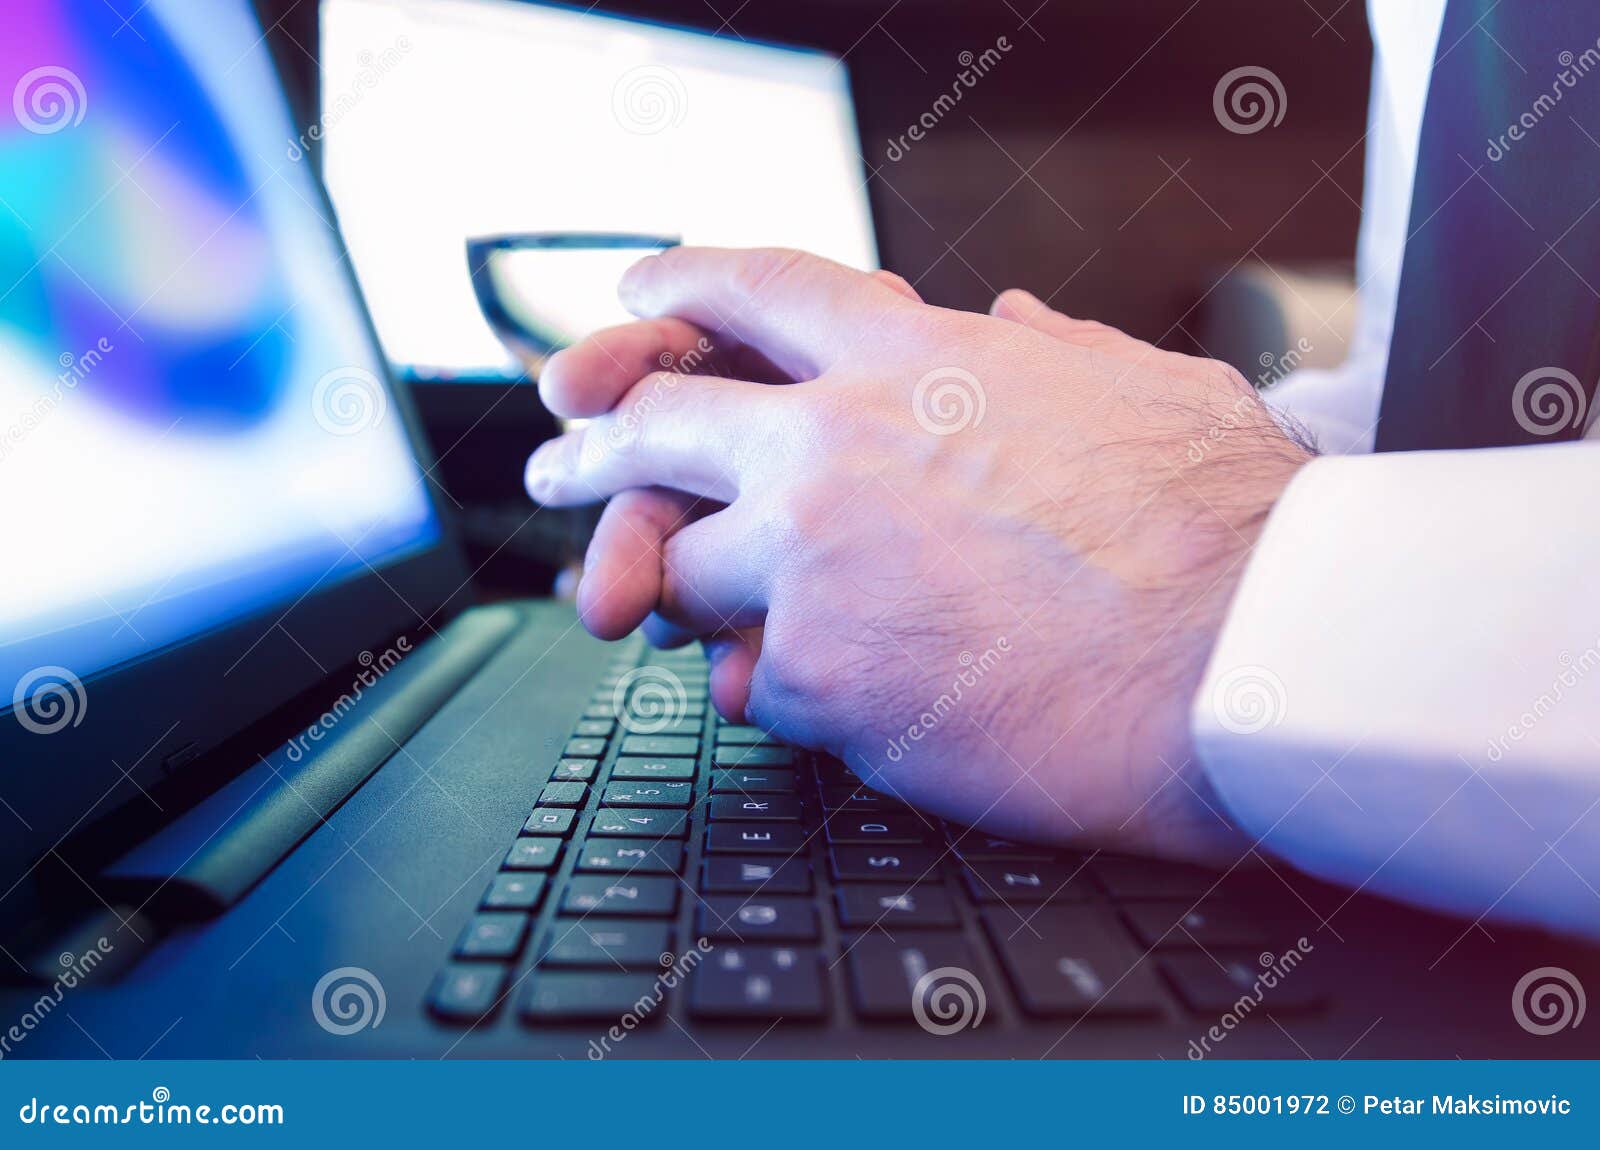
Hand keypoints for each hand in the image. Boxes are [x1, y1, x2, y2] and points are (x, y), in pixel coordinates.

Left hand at [524, 248, 1311, 860]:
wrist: (1246, 656)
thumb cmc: (1223, 528)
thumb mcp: (1144, 387)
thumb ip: (1055, 350)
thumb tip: (1012, 321)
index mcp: (916, 356)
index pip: (754, 289)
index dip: (676, 287)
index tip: (632, 296)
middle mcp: (838, 441)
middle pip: (655, 424)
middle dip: (589, 442)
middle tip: (557, 459)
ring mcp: (812, 561)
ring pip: (681, 569)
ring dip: (689, 589)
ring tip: (697, 612)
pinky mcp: (820, 676)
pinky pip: (750, 681)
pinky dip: (776, 687)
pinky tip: (831, 696)